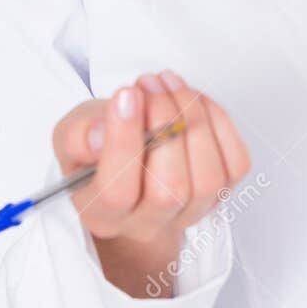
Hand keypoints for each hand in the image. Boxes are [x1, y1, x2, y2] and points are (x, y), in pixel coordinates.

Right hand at [53, 71, 250, 299]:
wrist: (130, 160)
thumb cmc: (100, 147)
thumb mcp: (72, 136)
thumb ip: (77, 136)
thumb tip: (101, 133)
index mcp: (101, 214)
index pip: (116, 193)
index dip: (124, 142)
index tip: (126, 94)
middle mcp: (146, 224)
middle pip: (168, 190)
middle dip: (163, 122)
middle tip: (148, 83)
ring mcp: (188, 213)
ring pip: (207, 179)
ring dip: (192, 118)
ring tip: (168, 84)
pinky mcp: (220, 194)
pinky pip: (234, 165)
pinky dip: (220, 125)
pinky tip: (194, 101)